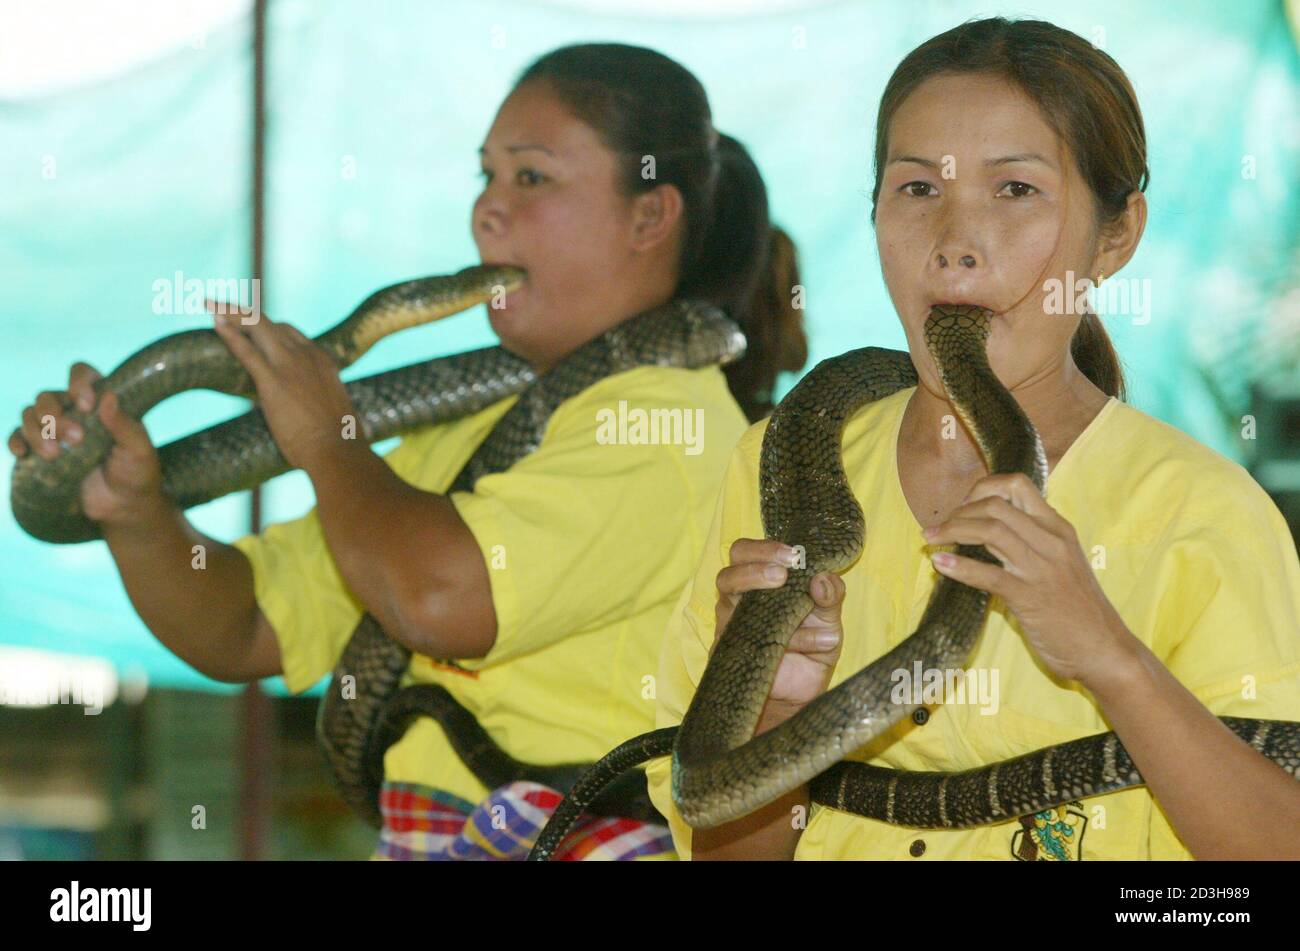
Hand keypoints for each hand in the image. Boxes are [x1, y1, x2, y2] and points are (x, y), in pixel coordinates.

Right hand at [8, 362, 165, 526]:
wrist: (124, 506)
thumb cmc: (137, 473)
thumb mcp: (139, 450)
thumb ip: (125, 425)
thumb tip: (108, 396)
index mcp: (100, 403)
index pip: (82, 375)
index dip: (78, 382)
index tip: (86, 405)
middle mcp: (74, 412)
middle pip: (48, 397)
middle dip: (55, 415)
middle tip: (75, 439)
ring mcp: (55, 431)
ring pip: (30, 415)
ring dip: (36, 432)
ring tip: (54, 455)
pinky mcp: (40, 452)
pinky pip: (17, 438)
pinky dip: (16, 441)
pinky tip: (23, 453)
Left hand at [209, 301, 358, 473]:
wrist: (339, 450)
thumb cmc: (342, 441)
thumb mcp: (338, 413)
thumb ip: (328, 406)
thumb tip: (331, 419)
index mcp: (323, 362)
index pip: (292, 334)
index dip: (269, 329)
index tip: (253, 329)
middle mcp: (306, 356)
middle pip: (272, 324)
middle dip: (245, 313)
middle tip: (223, 306)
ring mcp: (289, 366)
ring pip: (258, 326)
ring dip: (233, 313)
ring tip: (211, 305)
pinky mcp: (272, 381)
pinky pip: (246, 350)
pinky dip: (229, 334)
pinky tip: (215, 322)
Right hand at [714, 539, 845, 724]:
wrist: (804, 697)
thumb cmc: (813, 648)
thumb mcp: (829, 619)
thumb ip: (831, 596)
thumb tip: (823, 577)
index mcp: (760, 585)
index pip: (744, 554)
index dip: (763, 549)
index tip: (794, 553)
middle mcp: (738, 603)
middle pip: (726, 572)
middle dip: (754, 566)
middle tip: (784, 572)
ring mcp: (732, 629)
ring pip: (728, 600)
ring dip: (760, 595)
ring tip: (797, 602)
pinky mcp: (734, 656)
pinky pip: (753, 640)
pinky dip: (794, 639)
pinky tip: (820, 641)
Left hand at [923, 472, 1135, 687]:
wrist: (1105, 650)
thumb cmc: (1079, 610)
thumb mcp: (1061, 563)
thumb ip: (1032, 543)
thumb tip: (987, 532)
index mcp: (1059, 528)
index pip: (1018, 484)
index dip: (983, 488)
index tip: (964, 506)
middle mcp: (1052, 541)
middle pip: (996, 504)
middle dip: (960, 511)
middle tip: (941, 528)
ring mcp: (1041, 568)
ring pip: (990, 530)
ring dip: (952, 531)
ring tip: (930, 539)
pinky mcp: (1029, 597)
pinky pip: (987, 574)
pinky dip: (958, 566)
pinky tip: (939, 565)